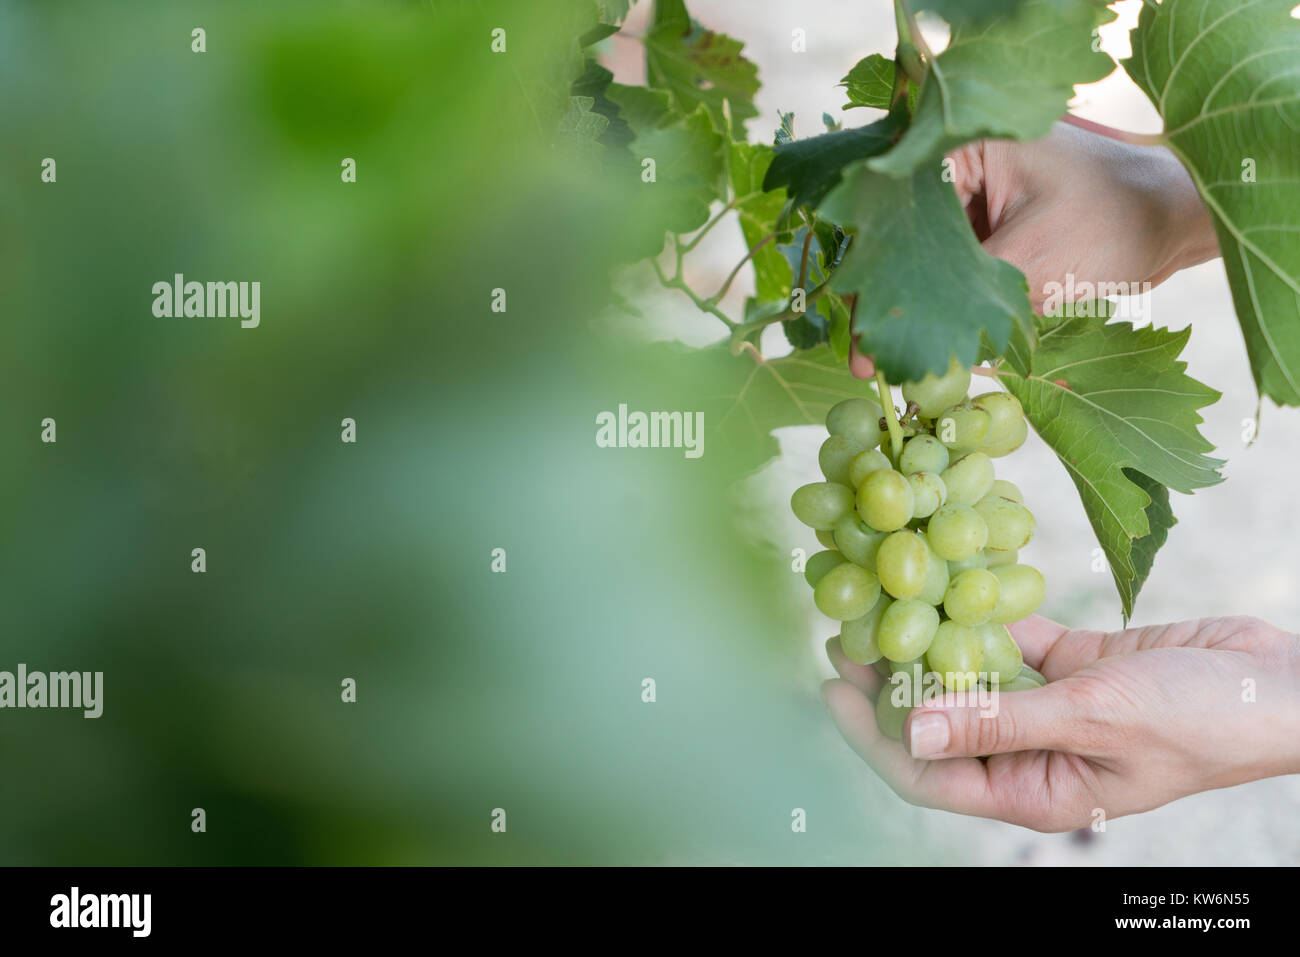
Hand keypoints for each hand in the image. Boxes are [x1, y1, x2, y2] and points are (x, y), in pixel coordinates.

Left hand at [822, 614, 1299, 831]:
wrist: (1287, 683)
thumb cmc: (1202, 719)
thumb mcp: (1094, 718)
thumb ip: (1000, 722)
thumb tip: (914, 734)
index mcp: (1032, 790)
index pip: (928, 774)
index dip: (872, 735)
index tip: (830, 683)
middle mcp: (1031, 751)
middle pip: (939, 719)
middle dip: (890, 678)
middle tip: (844, 626)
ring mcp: (1051, 705)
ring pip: (970, 672)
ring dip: (930, 636)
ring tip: (882, 593)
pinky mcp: (1074, 664)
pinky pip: (1012, 636)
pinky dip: (984, 609)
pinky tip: (950, 572)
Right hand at [849, 118, 1219, 378]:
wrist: (1174, 219)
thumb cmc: (1117, 217)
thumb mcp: (1036, 257)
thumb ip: (969, 298)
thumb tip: (915, 351)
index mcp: (959, 144)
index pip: (893, 212)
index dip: (873, 274)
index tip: (862, 333)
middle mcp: (954, 165)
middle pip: (899, 239)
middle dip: (887, 300)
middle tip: (869, 362)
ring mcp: (969, 198)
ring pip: (922, 260)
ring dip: (913, 309)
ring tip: (894, 363)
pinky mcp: (986, 229)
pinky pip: (950, 271)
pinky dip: (943, 307)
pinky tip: (933, 348)